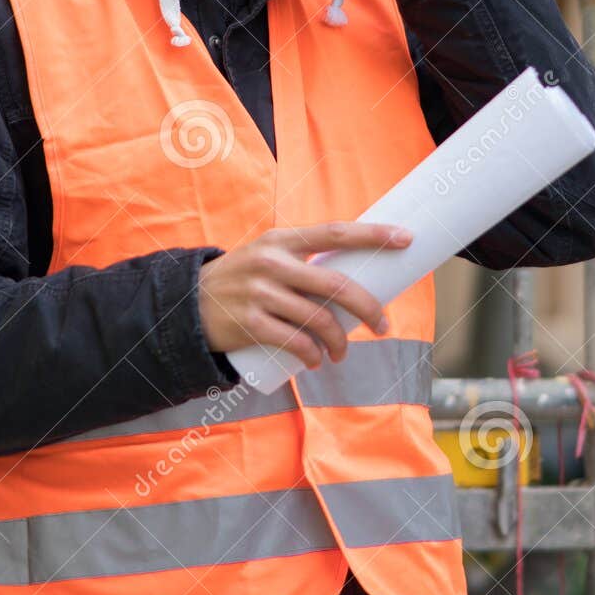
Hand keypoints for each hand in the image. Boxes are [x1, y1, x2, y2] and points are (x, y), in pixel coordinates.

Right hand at [197, 221, 412, 369]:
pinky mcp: (250, 324)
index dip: (374, 235)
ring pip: (319, 320)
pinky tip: (317, 361)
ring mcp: (260, 293)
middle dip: (368, 308)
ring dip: (339, 342)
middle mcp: (272, 263)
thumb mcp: (268, 255)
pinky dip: (313, 355)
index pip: (335, 233)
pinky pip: (296, 343)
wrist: (189, 303)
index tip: (405, 237)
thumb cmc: (243, 279)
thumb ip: (304, 259)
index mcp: (282, 240)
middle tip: (382, 325)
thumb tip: (358, 271)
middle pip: (336, 285)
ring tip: (341, 351)